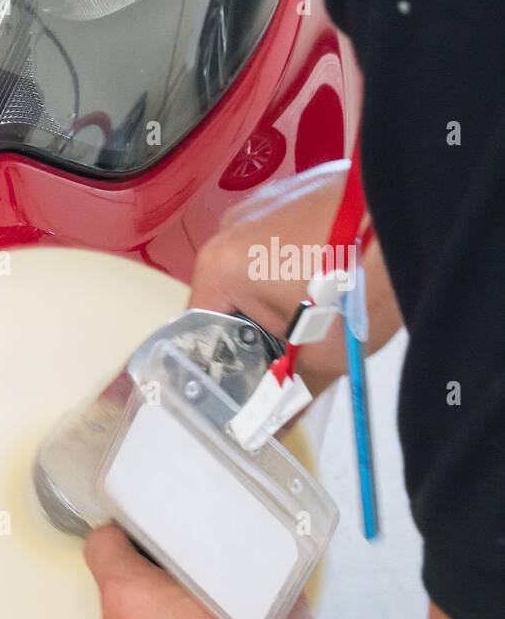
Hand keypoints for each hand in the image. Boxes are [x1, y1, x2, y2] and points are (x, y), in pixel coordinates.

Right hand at [190, 161, 400, 394]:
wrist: (420, 212)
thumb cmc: (358, 289)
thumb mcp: (322, 358)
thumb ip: (286, 394)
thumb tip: (269, 429)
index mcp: (217, 267)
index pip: (197, 330)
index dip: (217, 363)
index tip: (242, 384)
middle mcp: (228, 228)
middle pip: (226, 296)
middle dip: (253, 329)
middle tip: (289, 356)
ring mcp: (262, 203)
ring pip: (255, 266)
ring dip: (277, 295)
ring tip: (320, 314)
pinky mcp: (296, 189)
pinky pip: (282, 239)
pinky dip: (298, 263)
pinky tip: (334, 277)